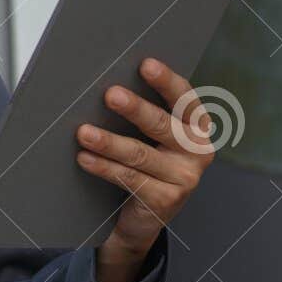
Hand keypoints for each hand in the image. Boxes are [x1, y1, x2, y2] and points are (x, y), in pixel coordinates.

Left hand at [76, 58, 215, 281]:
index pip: (185, 99)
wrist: (142, 217)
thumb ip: (144, 114)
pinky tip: (85, 157)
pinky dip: (104, 167)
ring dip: (109, 141)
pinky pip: (129, 179)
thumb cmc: (145, 165)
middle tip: (110, 94)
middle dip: (135, 108)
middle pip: (162, 124)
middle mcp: (197, 150)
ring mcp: (184, 178)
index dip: (166, 81)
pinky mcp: (166, 200)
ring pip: (140, 154)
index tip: (146, 65)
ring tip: (84, 132)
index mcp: (197, 126)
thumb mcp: (153, 138)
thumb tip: (107, 84)